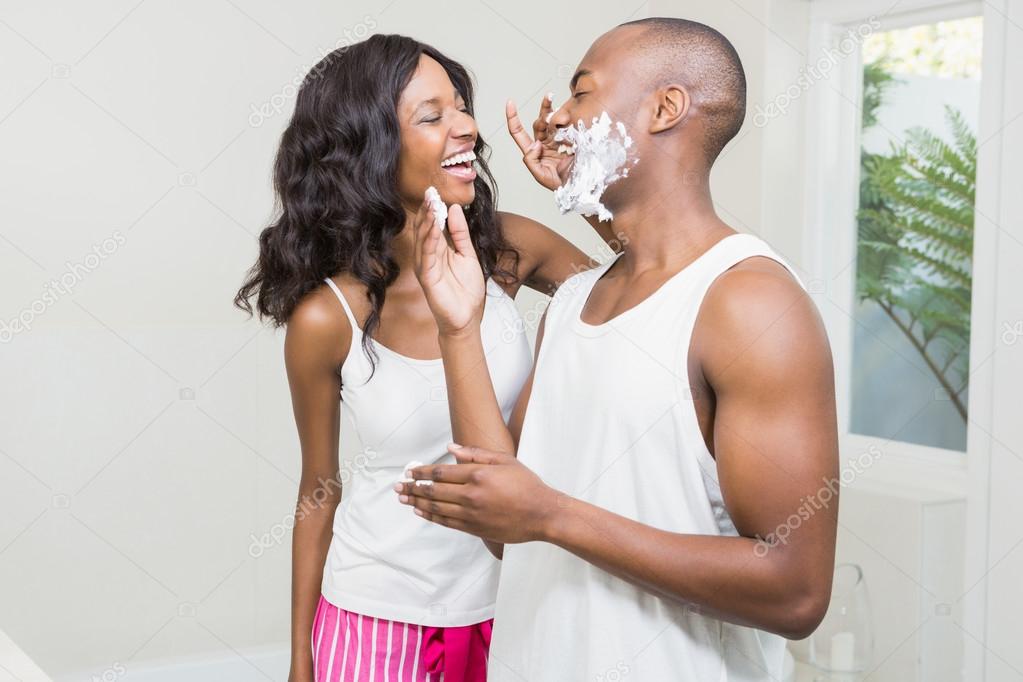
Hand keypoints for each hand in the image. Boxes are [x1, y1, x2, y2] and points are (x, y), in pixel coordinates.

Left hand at [394, 444, 561, 543]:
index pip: (441, 472)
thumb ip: (476, 454)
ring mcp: (472, 513)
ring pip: (437, 508)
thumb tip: (451, 449)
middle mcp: (471, 494)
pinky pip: (447, 522)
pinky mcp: (474, 528)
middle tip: (399, 486)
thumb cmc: (526, 485)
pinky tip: (421, 512)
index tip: (410, 471)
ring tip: (404, 499)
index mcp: (478, 474)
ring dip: (417, 502)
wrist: (542, 514)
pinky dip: (431, 517)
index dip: (423, 472)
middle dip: (413, 487)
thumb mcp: (504, 461)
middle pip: (434, 490)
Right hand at [412, 190, 485, 336]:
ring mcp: (426, 267)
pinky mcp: (427, 278)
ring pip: (424, 239)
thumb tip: (455, 208)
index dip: (434, 208)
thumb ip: (461, 233)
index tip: (436, 190)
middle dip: (428, 210)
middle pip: (425, 229)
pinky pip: (427, 256)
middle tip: (430, 191)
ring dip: (427, 221)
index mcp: (438, 250)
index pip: (433, 224)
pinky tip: (433, 227)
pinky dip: (430, 240)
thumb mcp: (468, 255)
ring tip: (431, 203)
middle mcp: (429, 257)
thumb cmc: (466, 291)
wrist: (467, 318)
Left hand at [506, 96, 564, 190]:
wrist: (580, 184)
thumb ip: (532, 160)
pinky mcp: (570, 137)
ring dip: (553, 113)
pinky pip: (566, 125)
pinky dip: (566, 121)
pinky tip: (569, 123)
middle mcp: (544, 142)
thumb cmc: (559, 183)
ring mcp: (557, 139)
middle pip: (539, 122)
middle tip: (551, 119)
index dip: (513, 118)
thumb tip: (535, 144)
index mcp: (533, 151)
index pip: (519, 133)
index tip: (510, 102)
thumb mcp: (540, 175)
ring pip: (552, 120)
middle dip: (543, 116)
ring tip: (559, 114)